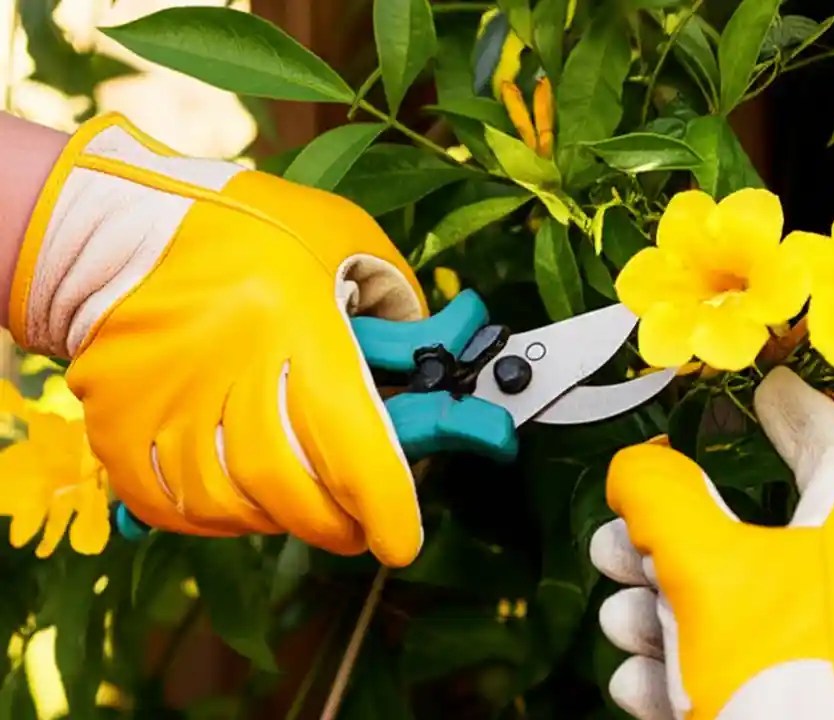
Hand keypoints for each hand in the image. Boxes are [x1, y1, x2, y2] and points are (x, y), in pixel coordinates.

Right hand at [8, 113, 513, 566]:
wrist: (122, 219)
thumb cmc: (253, 225)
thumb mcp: (348, 242)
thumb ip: (397, 307)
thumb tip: (436, 365)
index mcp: (297, 324)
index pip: (352, 445)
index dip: (383, 506)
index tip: (401, 540)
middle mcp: (227, 370)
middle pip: (291, 491)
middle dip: (337, 522)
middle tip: (361, 526)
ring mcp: (162, 403)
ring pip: (231, 507)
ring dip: (278, 519)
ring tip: (303, 505)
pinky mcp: (116, 425)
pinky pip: (168, 505)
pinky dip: (212, 516)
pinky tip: (239, 500)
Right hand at [589, 367, 833, 718]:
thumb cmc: (774, 681)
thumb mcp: (704, 571)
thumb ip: (663, 498)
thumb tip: (637, 471)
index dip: (791, 408)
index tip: (760, 386)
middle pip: (762, 534)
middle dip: (671, 540)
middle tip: (618, 544)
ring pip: (744, 606)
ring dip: (666, 610)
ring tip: (624, 624)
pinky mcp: (819, 709)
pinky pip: (751, 666)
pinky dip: (692, 666)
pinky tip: (646, 683)